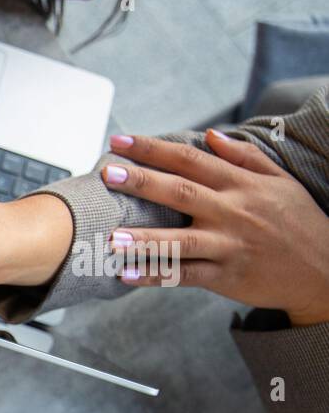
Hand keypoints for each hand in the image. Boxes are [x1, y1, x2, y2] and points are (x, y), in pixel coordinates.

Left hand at [101, 130, 328, 326]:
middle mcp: (232, 212)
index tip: (120, 141)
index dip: (154, 149)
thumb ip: (245, 157)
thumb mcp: (280, 181)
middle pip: (180, 192)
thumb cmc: (299, 222)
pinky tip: (127, 275)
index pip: (190, 159)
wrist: (324, 270)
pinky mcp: (227, 277)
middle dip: (142, 182)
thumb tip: (211, 135)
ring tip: (111, 236)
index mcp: (241, 185)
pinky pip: (186, 276)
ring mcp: (228, 246)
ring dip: (144, 239)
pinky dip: (156, 276)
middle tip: (106, 172)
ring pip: (180, 241)